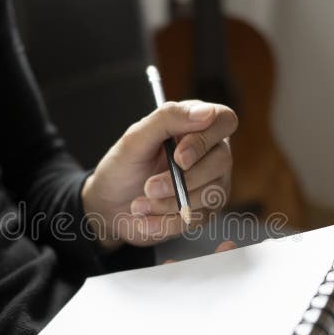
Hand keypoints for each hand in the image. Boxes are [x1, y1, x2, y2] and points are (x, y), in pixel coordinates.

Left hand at [81, 101, 235, 248]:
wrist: (109, 205)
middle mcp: (211, 153)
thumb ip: (168, 118)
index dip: (205, 140)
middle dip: (183, 179)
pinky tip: (146, 218)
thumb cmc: (123, 166)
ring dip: (169, 203)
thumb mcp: (136, 138)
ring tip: (140, 204)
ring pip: (210, 194)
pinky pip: (196, 219)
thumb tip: (206, 112)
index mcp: (196, 126)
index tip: (179, 157)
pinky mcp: (205, 212)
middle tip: (149, 186)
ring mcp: (212, 184)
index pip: (224, 121)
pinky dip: (166, 221)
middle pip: (221, 161)